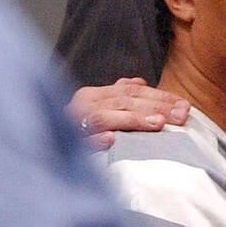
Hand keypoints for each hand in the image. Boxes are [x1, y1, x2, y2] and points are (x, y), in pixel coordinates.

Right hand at [67, 78, 189, 149]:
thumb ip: (118, 96)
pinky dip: (95, 141)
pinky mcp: (65, 143)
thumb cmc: (75, 128)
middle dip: (157, 108)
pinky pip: (80, 141)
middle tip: (182, 116)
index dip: (160, 97)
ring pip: (105, 117)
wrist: (41, 143)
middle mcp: (84, 103)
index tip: (184, 106)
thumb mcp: (98, 107)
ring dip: (132, 120)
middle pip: (125, 102)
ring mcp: (73, 123)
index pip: (132, 91)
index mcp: (94, 94)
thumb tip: (141, 83)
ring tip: (158, 124)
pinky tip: (111, 141)